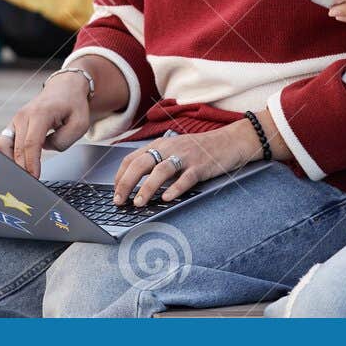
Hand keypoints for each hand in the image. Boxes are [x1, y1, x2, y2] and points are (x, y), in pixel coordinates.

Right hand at [0, 73, 91, 178]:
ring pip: (3, 146)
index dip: (31, 163)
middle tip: (28, 185)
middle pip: (16, 148)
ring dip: (9, 162)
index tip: (34, 177)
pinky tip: (13, 167)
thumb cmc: (73, 105)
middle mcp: (23, 116)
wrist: (64, 88)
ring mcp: (16, 120)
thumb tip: (45, 150)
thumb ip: (63, 141)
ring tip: (19, 177)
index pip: (31, 143)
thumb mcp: (79, 124)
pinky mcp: (13, 124)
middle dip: (21, 168)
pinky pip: (4, 143)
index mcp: (40, 114)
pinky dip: (7, 156)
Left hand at [111, 124, 262, 207]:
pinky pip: (186, 178)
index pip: (132, 159)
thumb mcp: (175, 150)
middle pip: (141, 164)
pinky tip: (167, 199)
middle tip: (119, 201)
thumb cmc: (200, 149)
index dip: (120, 176)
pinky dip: (175, 189)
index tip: (115, 192)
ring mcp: (185, 156)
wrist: (230, 141)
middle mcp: (169, 148)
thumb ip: (158, 161)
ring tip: (138, 203)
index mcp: (160, 144)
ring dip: (146, 188)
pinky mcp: (201, 166)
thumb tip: (137, 182)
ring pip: (160, 170)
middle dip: (126, 183)